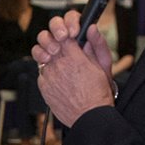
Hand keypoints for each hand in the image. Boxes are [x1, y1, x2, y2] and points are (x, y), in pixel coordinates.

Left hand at [31, 10, 114, 128]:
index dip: (66, 31)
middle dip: (52, 40)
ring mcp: (49, 76)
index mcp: (74, 56)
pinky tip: (59, 78)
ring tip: (58, 62)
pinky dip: (48, 72)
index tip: (70, 35)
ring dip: (48, 56)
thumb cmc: (98, 93)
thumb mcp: (103, 65)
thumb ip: (96, 44)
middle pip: (47, 40)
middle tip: (60, 46)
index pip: (64, 32)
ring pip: (41, 56)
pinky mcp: (43, 87)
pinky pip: (41, 73)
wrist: (89, 117)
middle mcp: (58, 64)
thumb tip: (91, 28)